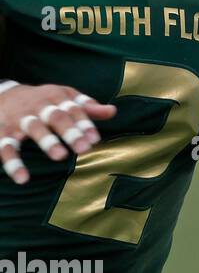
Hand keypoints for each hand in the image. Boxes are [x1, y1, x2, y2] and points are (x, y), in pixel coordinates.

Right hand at [0, 83, 116, 184]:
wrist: (3, 94)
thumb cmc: (43, 100)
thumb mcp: (65, 97)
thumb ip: (88, 107)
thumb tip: (113, 111)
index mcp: (56, 96)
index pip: (73, 109)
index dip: (84, 123)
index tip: (95, 139)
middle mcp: (38, 106)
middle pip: (56, 117)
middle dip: (70, 132)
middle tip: (84, 148)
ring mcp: (19, 118)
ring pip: (33, 128)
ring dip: (46, 142)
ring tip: (60, 156)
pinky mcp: (1, 131)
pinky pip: (5, 147)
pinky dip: (12, 163)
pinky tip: (22, 178)